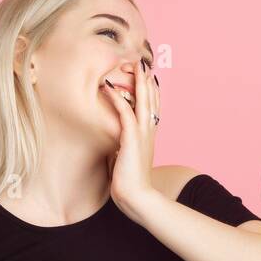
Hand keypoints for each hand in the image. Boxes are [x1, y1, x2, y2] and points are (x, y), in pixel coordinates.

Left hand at [102, 65, 159, 218]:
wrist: (138, 197)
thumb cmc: (129, 183)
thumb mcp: (125, 160)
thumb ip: (122, 149)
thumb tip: (113, 146)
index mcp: (148, 136)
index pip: (151, 108)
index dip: (150, 91)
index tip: (146, 77)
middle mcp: (149, 132)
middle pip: (151, 99)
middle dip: (147, 80)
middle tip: (143, 63)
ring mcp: (142, 134)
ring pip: (142, 101)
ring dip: (137, 82)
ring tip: (132, 65)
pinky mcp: (132, 139)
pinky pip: (124, 112)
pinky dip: (116, 98)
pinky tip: (108, 86)